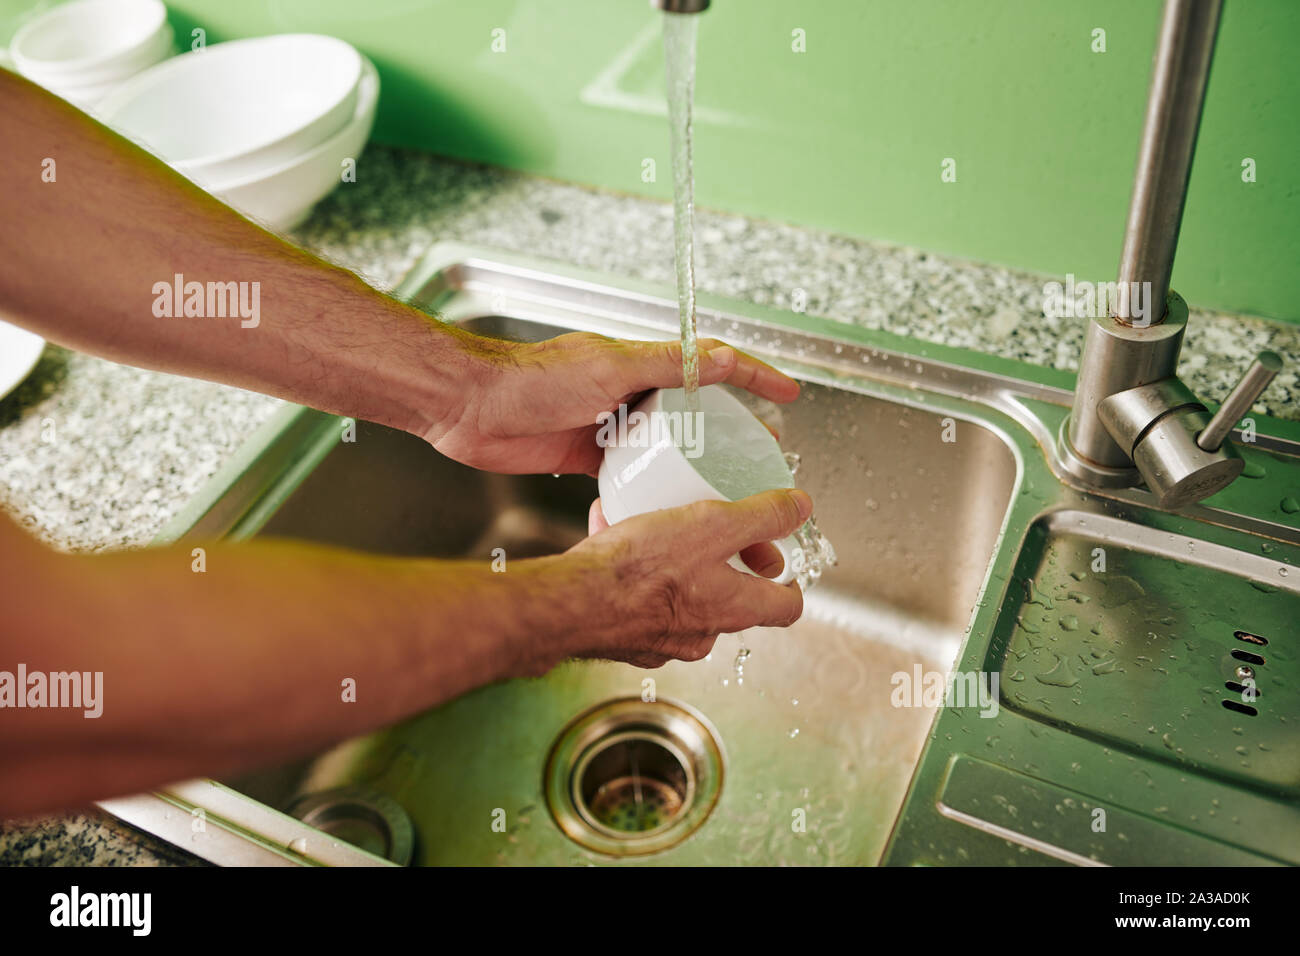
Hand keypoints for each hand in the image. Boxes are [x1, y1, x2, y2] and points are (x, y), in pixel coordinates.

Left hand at [422, 331, 799, 474]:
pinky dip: (651, 491)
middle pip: (697, 417)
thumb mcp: (610, 367)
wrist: (470, 408)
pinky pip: (632, 477)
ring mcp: (611, 427)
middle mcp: (631, 394)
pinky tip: (667, 512)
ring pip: (668, 452)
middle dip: (735, 443)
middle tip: (766, 469)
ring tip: (726, 502)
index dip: (754, 379)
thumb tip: (724, 357)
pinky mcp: (588, 457)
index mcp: (641, 365)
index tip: (789, 396)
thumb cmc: (531, 379)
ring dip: (697, 474)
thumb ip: (668, 364)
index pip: (711, 367)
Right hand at [553, 488, 812, 667]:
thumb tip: (800, 507)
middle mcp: (702, 633)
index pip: (787, 607)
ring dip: (676, 562)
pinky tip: (613, 532)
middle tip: (714, 529)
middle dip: (726, 562)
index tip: (780, 559)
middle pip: (732, 600)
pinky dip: (634, 569)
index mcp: (733, 609)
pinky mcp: (624, 636)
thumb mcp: (712, 525)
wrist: (571, 604)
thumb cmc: (639, 570)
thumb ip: (760, 516)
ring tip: (655, 523)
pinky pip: (639, 598)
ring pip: (682, 596)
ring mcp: (662, 640)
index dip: (790, 581)